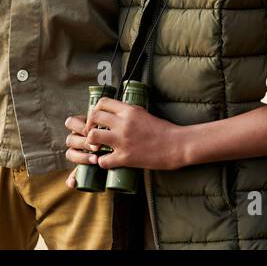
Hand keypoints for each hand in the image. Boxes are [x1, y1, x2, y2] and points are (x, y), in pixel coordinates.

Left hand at [64, 98, 184, 173]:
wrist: (177, 145)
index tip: (96, 118)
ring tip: (97, 147)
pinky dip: (102, 162)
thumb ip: (128, 113)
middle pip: (93, 117)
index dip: (95, 110)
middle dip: (89, 125)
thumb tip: (115, 114)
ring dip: (91, 143)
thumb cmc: (164, 130)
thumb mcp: (144, 114)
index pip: (102, 103)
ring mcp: (123, 141)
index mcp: (129, 111)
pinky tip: (107, 161)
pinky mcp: (125, 158)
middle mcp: (123, 123)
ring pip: (93, 137)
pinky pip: (103, 161)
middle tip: (92, 133)